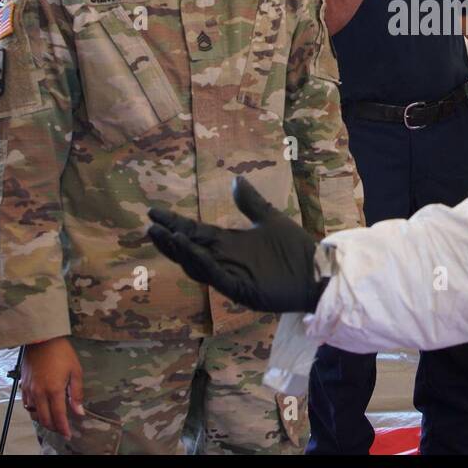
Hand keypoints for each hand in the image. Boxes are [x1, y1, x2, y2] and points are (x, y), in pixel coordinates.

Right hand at [21, 336, 83, 438]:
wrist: (41, 338)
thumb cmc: (62, 352)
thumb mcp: (75, 371)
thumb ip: (76, 393)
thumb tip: (79, 411)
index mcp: (54, 390)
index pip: (58, 416)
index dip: (63, 428)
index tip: (68, 434)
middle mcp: (39, 393)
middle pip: (44, 418)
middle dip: (53, 427)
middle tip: (61, 429)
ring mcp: (29, 390)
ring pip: (34, 413)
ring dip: (43, 420)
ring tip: (52, 420)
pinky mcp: (23, 385)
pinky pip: (27, 404)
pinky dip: (34, 410)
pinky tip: (41, 408)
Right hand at [148, 177, 323, 313]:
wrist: (317, 271)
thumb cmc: (294, 248)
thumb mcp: (269, 219)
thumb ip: (251, 202)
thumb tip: (235, 179)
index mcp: (229, 243)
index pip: (194, 231)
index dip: (174, 223)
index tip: (153, 212)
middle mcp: (225, 259)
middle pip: (189, 248)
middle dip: (169, 238)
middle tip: (149, 227)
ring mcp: (230, 275)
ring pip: (196, 264)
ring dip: (179, 251)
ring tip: (163, 235)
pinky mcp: (240, 288)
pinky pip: (215, 275)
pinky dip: (201, 262)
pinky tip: (189, 249)